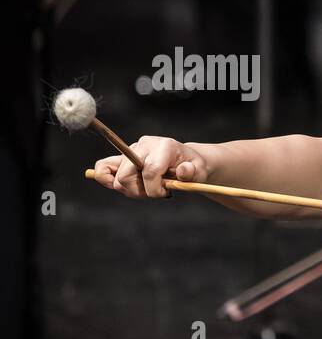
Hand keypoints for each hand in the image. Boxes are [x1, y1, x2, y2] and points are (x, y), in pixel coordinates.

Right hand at [92, 136, 207, 198]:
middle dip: (139, 192)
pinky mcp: (122, 156)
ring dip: (129, 190)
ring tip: (145, 189)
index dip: (155, 189)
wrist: (186, 159)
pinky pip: (103, 166)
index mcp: (164, 146)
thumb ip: (192, 172)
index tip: (166, 194)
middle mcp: (144, 144)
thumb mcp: (200, 170)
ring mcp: (131, 150)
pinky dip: (106, 179)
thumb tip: (183, 171)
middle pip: (127, 175)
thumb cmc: (192, 166)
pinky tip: (121, 186)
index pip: (150, 171)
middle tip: (155, 193)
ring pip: (117, 177)